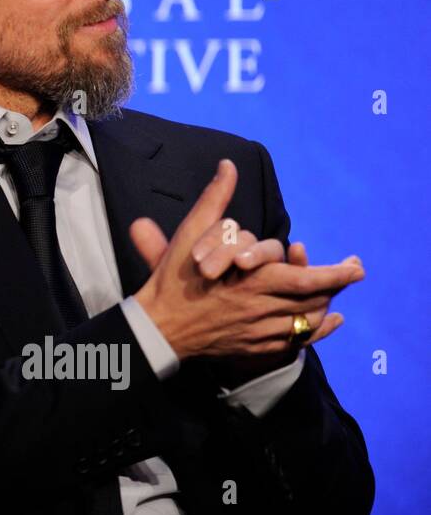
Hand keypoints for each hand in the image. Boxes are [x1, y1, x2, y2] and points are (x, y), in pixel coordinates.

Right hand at [132, 210, 354, 377]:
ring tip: (334, 290)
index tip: (356, 267)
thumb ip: (214, 200)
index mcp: (250, 282)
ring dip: (324, 305)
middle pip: (313, 301)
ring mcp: (258, 332)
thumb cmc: (173, 279)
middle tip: (355, 272)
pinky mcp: (253, 348)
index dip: (335, 274)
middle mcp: (259, 309)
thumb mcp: (191, 234)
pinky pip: (294, 342)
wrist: (157, 327)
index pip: (305, 279)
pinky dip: (316, 331)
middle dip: (338, 286)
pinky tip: (327, 321)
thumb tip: (228, 166)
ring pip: (305, 321)